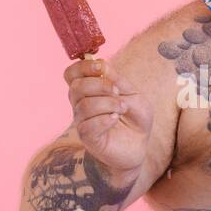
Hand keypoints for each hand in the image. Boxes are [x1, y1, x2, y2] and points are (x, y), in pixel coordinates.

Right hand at [63, 58, 152, 178]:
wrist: (138, 147)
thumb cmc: (134, 119)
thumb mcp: (134, 95)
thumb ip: (119, 81)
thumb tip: (102, 64)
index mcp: (89, 90)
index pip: (72, 74)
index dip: (83, 67)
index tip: (101, 67)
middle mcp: (80, 104)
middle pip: (77, 87)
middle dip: (100, 85)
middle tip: (118, 93)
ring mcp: (82, 121)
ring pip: (85, 106)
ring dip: (108, 104)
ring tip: (122, 109)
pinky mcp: (88, 138)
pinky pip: (88, 126)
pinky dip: (105, 119)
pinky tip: (115, 119)